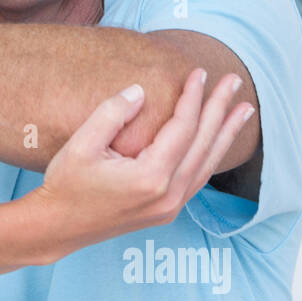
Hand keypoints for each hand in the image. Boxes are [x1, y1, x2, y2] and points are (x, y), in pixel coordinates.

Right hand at [32, 67, 254, 256]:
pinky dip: (211, 156)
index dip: (193, 98)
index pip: (182, 129)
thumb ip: (113, 113)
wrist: (58, 227)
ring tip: (243, 111)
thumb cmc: (66, 185)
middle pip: (203, 144)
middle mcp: (168, 195)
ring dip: (226, 134)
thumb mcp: (81, 145)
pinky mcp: (165, 212)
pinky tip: (218, 142)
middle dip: (221, 110)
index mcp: (150, 177)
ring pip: (207, 164)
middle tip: (234, 82)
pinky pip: (198, 179)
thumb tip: (140, 91)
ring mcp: (170, 207)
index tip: (199, 72)